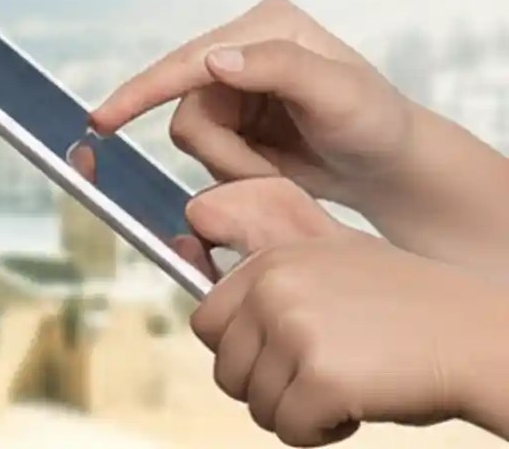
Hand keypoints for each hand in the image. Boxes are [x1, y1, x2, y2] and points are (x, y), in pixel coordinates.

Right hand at [89, 0, 414, 208]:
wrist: (389, 168)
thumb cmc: (377, 126)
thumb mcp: (338, 94)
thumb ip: (277, 68)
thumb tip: (212, 58)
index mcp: (264, 26)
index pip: (189, 61)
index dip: (143, 91)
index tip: (103, 121)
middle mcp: (241, 49)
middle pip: (184, 107)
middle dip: (221, 149)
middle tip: (266, 172)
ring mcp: (233, 84)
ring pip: (189, 136)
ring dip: (229, 163)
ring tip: (275, 169)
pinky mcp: (231, 117)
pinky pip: (202, 153)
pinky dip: (232, 169)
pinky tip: (269, 167)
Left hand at [188, 178, 508, 445]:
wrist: (479, 338)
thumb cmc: (412, 309)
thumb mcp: (335, 260)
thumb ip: (269, 263)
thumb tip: (187, 237)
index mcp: (271, 261)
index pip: (205, 322)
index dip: (244, 352)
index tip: (283, 356)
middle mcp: (274, 289)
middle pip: (225, 370)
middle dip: (268, 387)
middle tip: (321, 377)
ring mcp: (294, 331)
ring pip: (255, 405)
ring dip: (299, 410)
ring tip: (349, 384)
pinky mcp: (318, 378)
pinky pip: (288, 430)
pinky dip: (321, 432)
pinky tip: (359, 405)